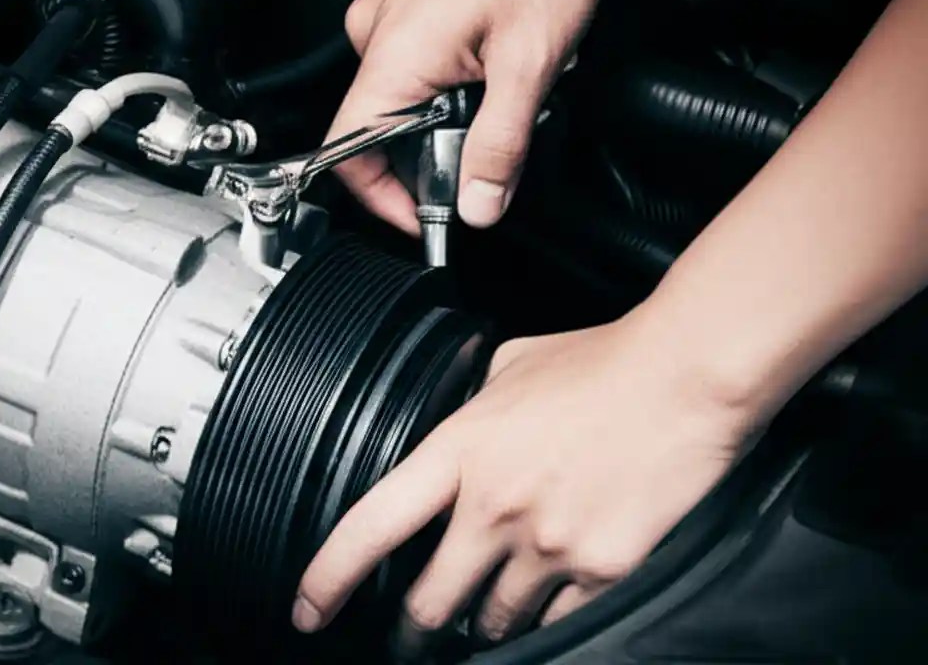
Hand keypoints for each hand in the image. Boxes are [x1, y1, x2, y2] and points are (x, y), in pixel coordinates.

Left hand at [292, 315, 764, 656]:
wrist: (688, 375)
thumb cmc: (605, 361)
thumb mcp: (510, 367)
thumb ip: (470, 403)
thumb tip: (458, 420)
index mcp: (460, 451)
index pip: (368, 527)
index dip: (326, 579)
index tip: (308, 608)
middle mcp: (494, 506)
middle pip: (428, 606)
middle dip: (415, 630)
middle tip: (413, 635)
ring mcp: (548, 545)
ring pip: (494, 624)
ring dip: (487, 622)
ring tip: (494, 605)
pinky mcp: (602, 569)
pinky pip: (558, 624)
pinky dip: (548, 620)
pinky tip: (552, 600)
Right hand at [328, 0, 602, 234]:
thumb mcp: (531, 58)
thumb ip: (502, 144)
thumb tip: (479, 207)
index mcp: (394, 55)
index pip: (351, 154)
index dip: (385, 199)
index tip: (426, 217)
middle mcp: (375, 34)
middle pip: (383, 131)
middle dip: (442, 150)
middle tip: (498, 140)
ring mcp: (385, 14)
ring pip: (405, 97)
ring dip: (454, 110)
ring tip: (504, 77)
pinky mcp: (404, 1)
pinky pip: (415, 62)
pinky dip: (454, 76)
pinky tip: (494, 53)